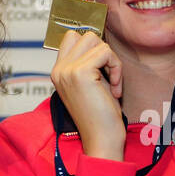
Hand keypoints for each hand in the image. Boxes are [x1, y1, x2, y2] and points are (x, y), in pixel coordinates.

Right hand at [49, 30, 124, 160]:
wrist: (101, 139)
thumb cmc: (101, 116)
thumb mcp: (92, 84)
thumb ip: (91, 64)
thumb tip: (101, 43)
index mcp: (58, 72)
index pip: (72, 37)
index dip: (93, 47)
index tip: (104, 68)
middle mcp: (59, 69)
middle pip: (86, 36)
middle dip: (104, 52)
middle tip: (109, 77)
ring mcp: (67, 70)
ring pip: (96, 41)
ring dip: (111, 60)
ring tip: (112, 84)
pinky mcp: (80, 72)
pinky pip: (106, 52)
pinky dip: (116, 68)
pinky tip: (114, 89)